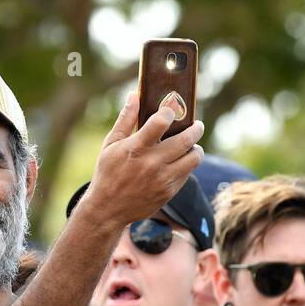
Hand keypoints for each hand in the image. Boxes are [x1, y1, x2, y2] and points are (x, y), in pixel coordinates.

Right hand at [74, 90, 203, 229]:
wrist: (107, 210)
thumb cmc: (108, 174)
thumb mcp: (111, 145)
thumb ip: (125, 120)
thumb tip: (135, 95)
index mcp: (136, 148)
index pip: (162, 121)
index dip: (170, 111)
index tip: (172, 110)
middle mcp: (151, 163)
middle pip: (186, 139)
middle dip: (196, 128)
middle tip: (197, 125)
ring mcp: (162, 179)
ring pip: (194, 158)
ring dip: (196, 148)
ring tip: (192, 145)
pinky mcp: (168, 192)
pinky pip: (187, 174)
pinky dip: (187, 165)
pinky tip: (180, 162)